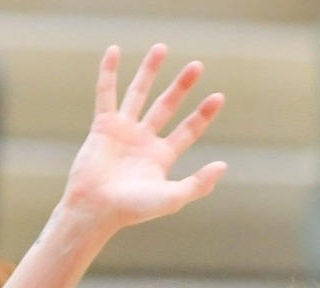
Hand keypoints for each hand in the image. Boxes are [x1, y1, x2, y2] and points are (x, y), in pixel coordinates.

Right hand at [59, 45, 227, 232]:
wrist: (96, 209)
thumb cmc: (132, 209)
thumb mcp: (172, 198)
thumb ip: (198, 184)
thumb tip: (223, 165)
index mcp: (161, 157)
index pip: (188, 130)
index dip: (203, 114)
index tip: (218, 96)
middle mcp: (144, 140)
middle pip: (167, 106)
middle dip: (182, 86)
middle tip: (197, 65)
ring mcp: (123, 131)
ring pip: (139, 94)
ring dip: (150, 71)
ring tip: (162, 47)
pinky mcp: (103, 125)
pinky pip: (106, 93)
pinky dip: (109, 72)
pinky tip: (114, 51)